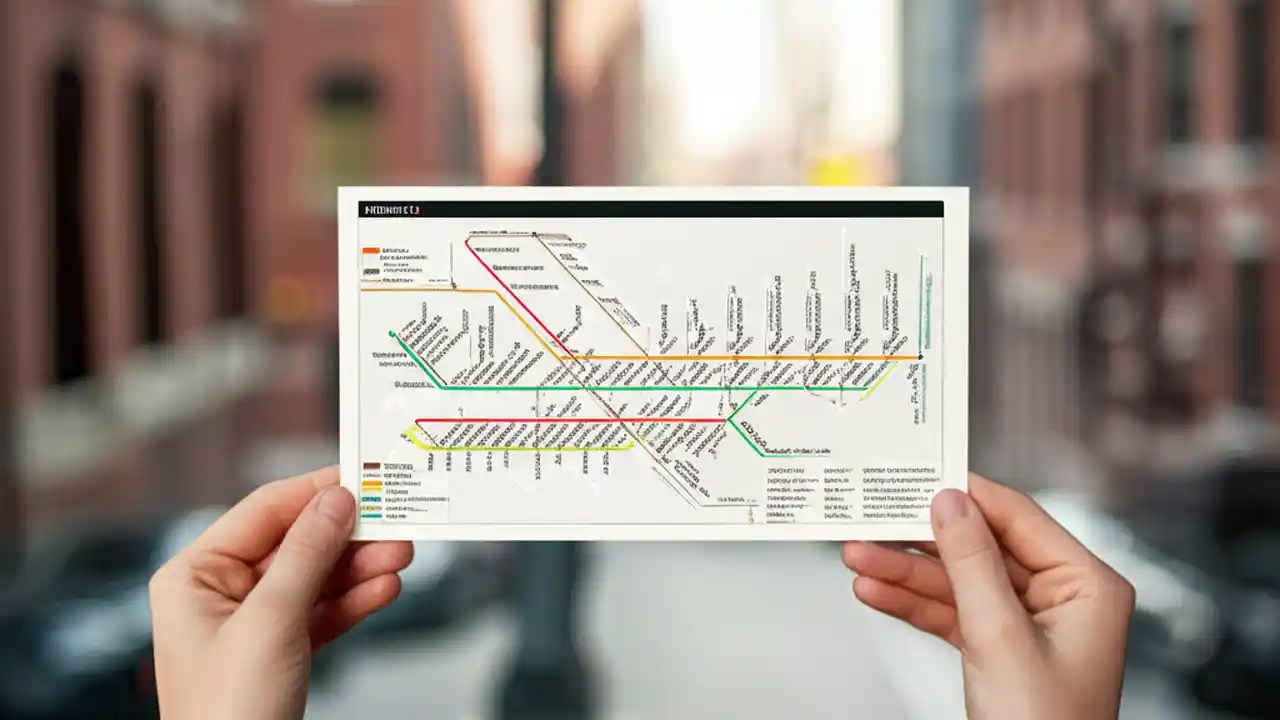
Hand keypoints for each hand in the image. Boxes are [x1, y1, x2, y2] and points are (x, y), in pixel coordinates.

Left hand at [149, 467, 412, 719]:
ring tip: (402, 556)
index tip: (362, 475)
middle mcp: (218, 593)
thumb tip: (335, 500)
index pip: (263, 511)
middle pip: (296, 544)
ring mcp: (250, 623)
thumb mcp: (270, 621)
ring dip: (360, 568)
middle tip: (396, 523)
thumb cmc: (227, 712)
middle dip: (348, 536)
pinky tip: (384, 589)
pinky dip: (353, 601)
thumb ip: (307, 554)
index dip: (315, 491)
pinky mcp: (279, 650)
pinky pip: (322, 612)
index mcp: (193, 574)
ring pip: (315, 578)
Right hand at [842, 474, 1134, 719]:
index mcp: (1088, 585)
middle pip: (980, 549)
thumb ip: (971, 564)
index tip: (920, 477)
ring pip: (958, 582)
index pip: (1018, 518)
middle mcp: (1063, 598)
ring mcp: (1030, 625)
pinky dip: (913, 605)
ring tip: (858, 558)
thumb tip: (950, 503)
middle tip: (874, 522)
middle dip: (920, 544)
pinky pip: (952, 613)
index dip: (966, 496)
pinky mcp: (1000, 649)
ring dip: (905, 574)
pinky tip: (876, 592)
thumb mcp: (1000, 637)